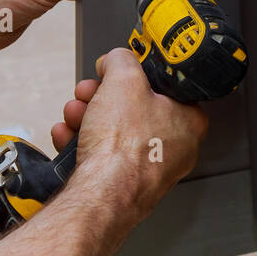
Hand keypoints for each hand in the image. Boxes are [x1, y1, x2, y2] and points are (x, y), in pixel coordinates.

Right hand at [52, 48, 207, 212]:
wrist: (100, 197)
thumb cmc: (124, 150)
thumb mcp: (123, 80)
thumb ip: (121, 60)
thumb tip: (115, 59)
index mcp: (189, 122)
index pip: (162, 86)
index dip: (134, 74)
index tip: (117, 70)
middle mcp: (173, 148)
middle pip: (132, 108)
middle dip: (101, 96)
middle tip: (88, 92)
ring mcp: (148, 169)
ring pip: (114, 131)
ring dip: (87, 116)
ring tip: (74, 113)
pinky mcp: (123, 183)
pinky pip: (102, 154)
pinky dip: (81, 143)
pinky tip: (68, 136)